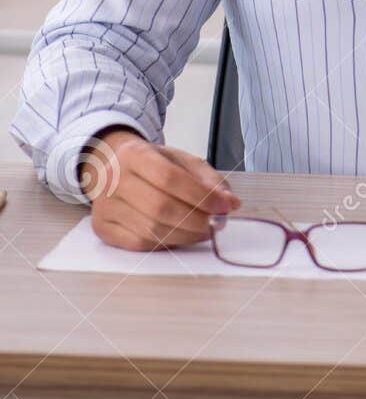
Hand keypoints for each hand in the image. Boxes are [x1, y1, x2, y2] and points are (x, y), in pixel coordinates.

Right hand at [78, 125, 241, 250]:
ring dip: (185, 235)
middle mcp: (113, 179)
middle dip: (195, 220)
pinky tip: (181, 236)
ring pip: (151, 230)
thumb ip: (208, 179)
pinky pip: (139, 243)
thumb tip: (230, 203)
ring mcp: (104, 206)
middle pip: (160, 207)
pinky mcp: (102, 228)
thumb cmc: (153, 165)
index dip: (200, 196)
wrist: (113, 169)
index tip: (224, 206)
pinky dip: (166, 244)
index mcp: (134, 154)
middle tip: (216, 224)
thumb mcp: (182, 161)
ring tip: (204, 230)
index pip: (170, 178)